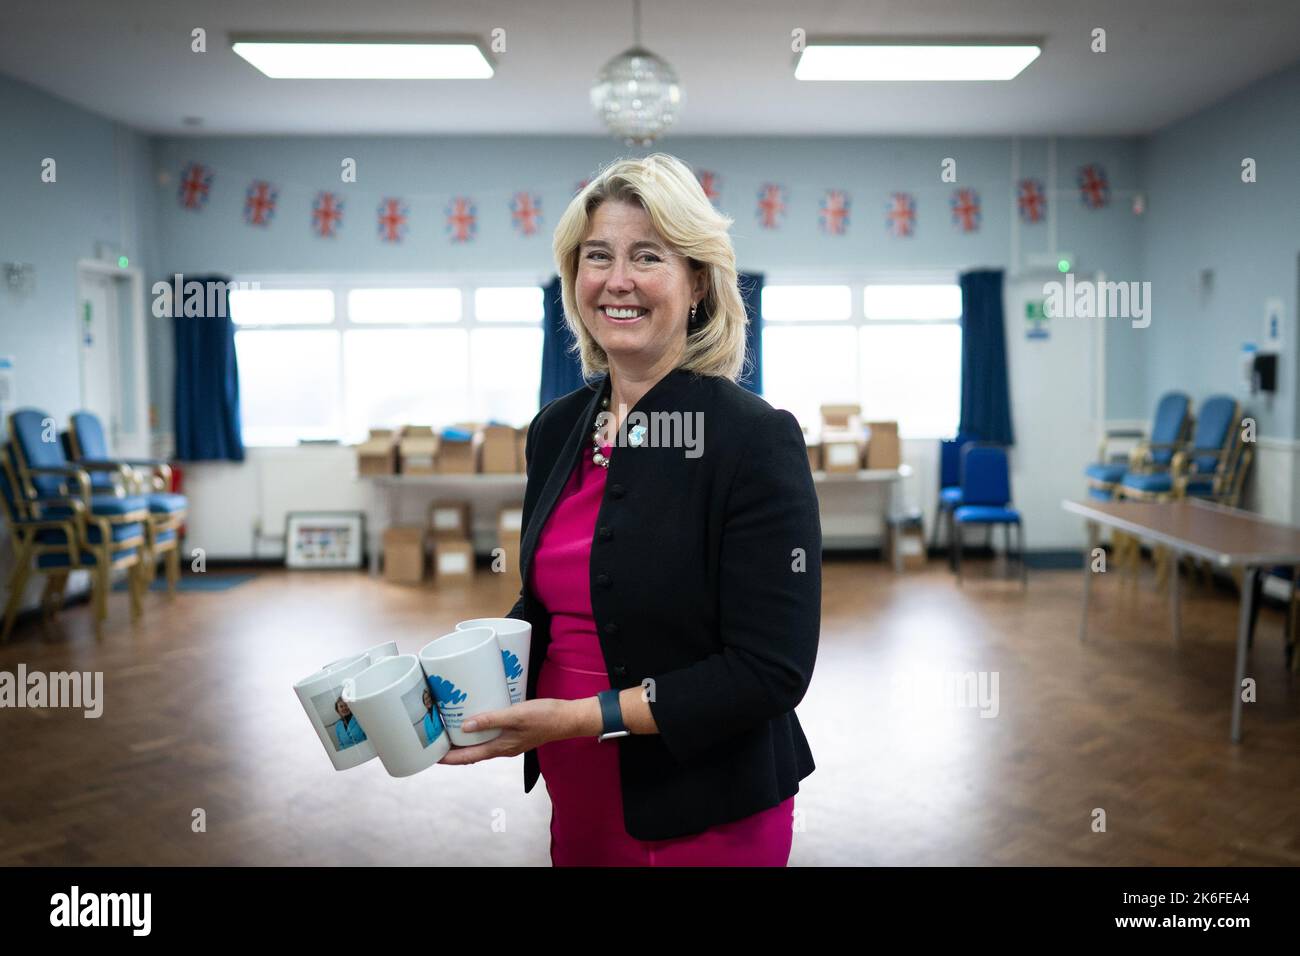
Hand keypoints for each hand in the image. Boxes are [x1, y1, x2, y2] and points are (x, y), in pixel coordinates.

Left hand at [438, 698, 578, 764]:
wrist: (567, 719)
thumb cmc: (544, 717)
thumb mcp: (516, 715)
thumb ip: (491, 720)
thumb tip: (465, 726)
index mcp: (501, 747)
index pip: (469, 757)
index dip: (450, 758)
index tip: (433, 757)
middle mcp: (503, 749)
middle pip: (472, 754)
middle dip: (453, 751)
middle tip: (435, 743)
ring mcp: (509, 743)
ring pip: (481, 746)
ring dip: (465, 743)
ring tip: (449, 733)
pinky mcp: (515, 735)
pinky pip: (491, 738)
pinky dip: (479, 735)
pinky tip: (476, 723)